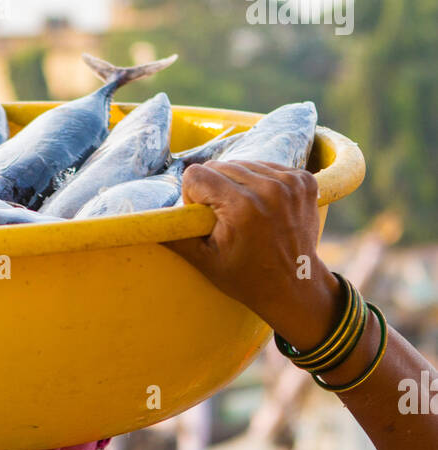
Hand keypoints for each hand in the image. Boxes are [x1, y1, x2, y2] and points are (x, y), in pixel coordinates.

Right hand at [168, 161, 342, 349]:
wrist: (294, 286)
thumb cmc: (245, 277)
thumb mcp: (203, 262)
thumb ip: (175, 235)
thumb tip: (143, 218)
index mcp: (242, 207)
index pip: (197, 174)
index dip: (194, 196)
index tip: (206, 219)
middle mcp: (269, 188)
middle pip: (220, 165)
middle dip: (215, 189)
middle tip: (226, 220)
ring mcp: (291, 182)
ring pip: (243, 163)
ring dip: (237, 183)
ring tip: (246, 214)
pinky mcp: (305, 179)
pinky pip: (267, 166)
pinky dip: (260, 182)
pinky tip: (264, 207)